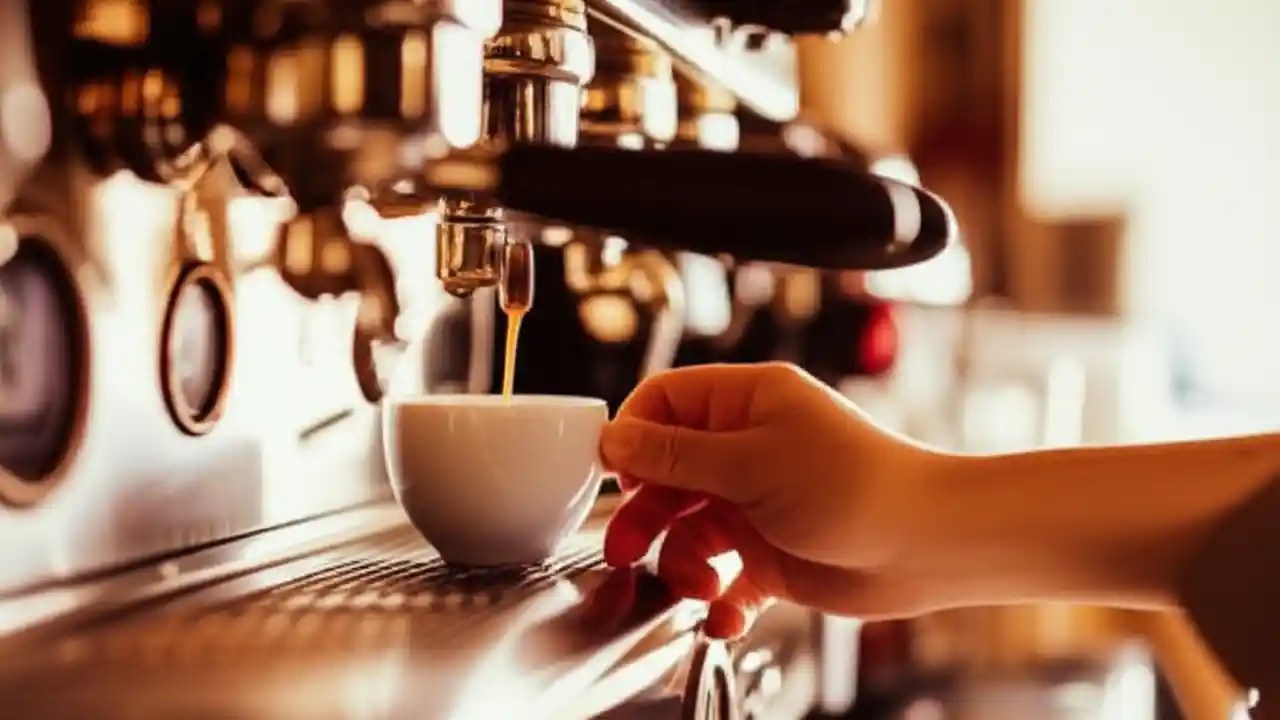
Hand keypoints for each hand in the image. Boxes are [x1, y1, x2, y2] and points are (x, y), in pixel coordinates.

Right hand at [600, 362, 947, 638]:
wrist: (927, 546)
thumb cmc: (859, 486)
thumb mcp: (751, 462)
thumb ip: (676, 455)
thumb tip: (615, 438)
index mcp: (746, 404)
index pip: (664, 403)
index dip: (631, 436)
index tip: (610, 472)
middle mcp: (747, 449)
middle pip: (665, 474)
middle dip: (645, 513)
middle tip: (628, 545)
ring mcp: (756, 502)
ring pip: (687, 531)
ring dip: (683, 564)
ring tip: (700, 585)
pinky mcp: (769, 554)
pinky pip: (722, 576)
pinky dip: (718, 598)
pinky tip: (725, 612)